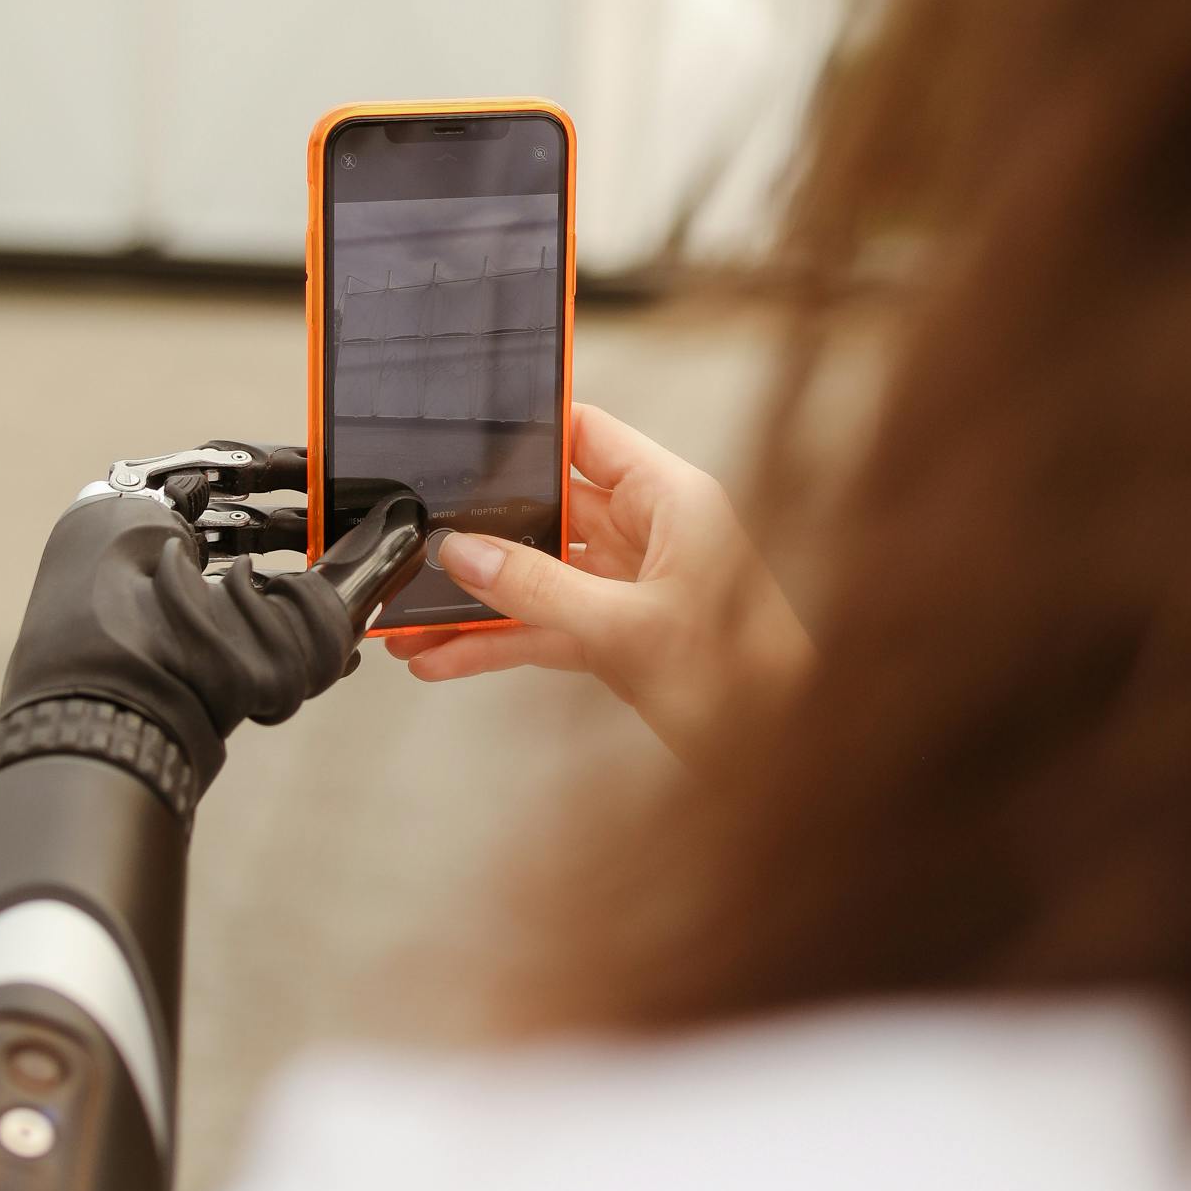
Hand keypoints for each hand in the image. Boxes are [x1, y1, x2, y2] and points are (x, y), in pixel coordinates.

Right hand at [385, 403, 810, 768]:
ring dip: (477, 600)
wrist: (781, 757)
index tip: (462, 441)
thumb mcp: (629, 629)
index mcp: (671, 500)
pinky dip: (496, 642)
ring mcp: (632, 586)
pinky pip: (544, 626)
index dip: (525, 433)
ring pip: (537, 576)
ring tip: (410, 622)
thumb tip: (467, 554)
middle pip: (548, 511)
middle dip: (480, 535)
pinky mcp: (619, 636)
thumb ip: (540, 588)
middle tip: (419, 549)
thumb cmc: (746, 684)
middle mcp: (651, 534)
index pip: (585, 435)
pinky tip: (444, 658)